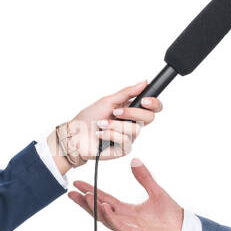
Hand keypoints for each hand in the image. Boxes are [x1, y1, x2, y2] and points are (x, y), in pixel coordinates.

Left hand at [46, 80, 163, 174]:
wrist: (75, 135)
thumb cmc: (89, 117)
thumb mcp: (108, 101)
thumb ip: (128, 92)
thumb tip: (144, 82)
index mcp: (131, 110)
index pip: (153, 107)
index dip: (154, 103)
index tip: (144, 100)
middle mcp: (132, 123)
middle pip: (149, 118)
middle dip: (132, 113)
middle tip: (116, 112)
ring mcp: (129, 137)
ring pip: (135, 130)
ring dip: (115, 125)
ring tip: (101, 124)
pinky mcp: (123, 149)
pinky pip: (125, 141)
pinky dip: (110, 135)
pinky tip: (100, 134)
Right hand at [66, 157, 184, 230]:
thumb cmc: (171, 216)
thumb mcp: (156, 191)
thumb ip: (144, 177)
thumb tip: (135, 160)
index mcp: (127, 210)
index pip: (104, 199)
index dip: (91, 191)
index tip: (78, 183)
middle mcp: (124, 219)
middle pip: (99, 209)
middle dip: (84, 202)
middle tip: (71, 192)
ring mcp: (127, 228)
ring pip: (105, 218)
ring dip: (94, 208)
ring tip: (84, 196)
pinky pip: (118, 225)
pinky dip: (109, 216)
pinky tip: (103, 207)